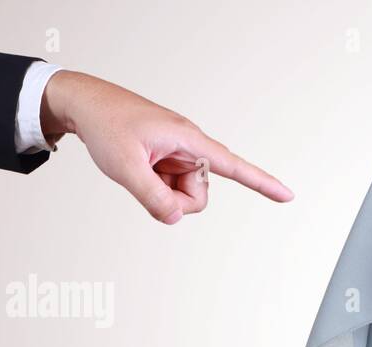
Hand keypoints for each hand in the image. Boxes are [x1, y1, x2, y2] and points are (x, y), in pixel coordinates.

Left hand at [40, 71, 292, 223]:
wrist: (84, 103)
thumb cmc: (105, 124)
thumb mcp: (124, 167)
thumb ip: (152, 198)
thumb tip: (175, 219)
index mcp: (189, 140)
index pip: (234, 167)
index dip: (263, 184)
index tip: (288, 195)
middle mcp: (190, 147)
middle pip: (199, 196)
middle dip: (174, 201)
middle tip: (145, 182)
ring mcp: (179, 155)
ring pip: (184, 196)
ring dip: (161, 193)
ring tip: (138, 168)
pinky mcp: (169, 160)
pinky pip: (171, 188)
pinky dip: (154, 186)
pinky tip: (138, 167)